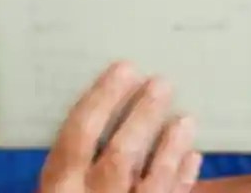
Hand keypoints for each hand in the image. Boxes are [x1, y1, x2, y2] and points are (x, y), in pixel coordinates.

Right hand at [38, 62, 202, 192]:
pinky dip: (182, 179)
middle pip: (119, 156)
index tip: (125, 69)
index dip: (102, 99)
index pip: (77, 137)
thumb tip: (107, 106)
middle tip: (162, 83)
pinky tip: (192, 156)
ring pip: (152, 184)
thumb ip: (77, 161)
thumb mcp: (62, 185)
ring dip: (171, 148)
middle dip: (142, 117)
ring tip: (186, 119)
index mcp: (57, 189)